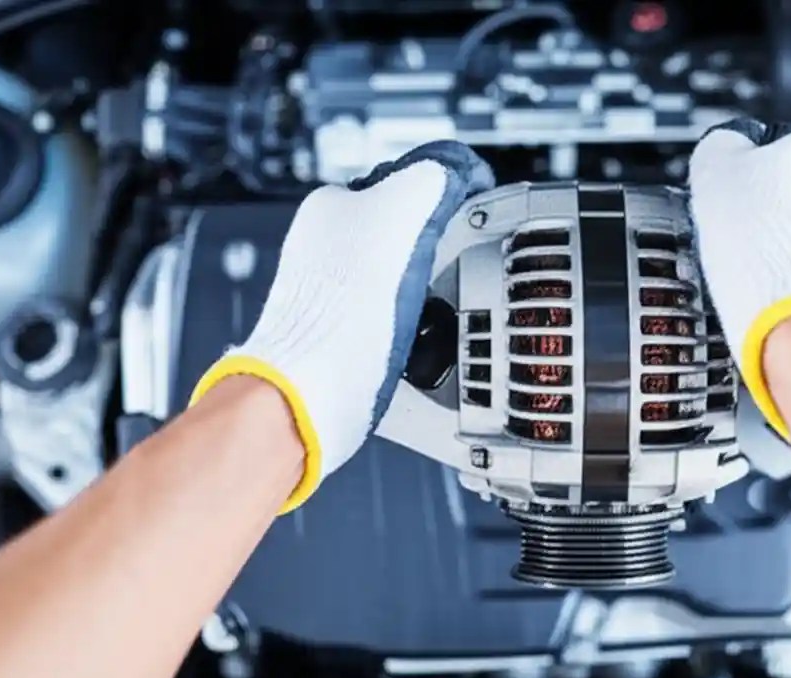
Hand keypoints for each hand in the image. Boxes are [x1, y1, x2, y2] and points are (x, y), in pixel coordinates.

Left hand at [191, 141, 493, 511]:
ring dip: (427, 275)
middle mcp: (326, 242)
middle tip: (464, 247)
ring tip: (441, 291)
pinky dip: (414, 315)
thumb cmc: (345, 315)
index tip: (480, 199)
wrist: (310, 395)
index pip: (409, 172)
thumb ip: (434, 177)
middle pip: (405, 218)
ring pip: (400, 265)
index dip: (454, 183)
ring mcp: (332, 288)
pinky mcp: (342, 331)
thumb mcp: (402, 214)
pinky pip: (392, 309)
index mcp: (334, 204)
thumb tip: (457, 169)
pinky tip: (419, 329)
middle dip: (439, 229)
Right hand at [688, 119, 790, 438]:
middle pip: (788, 196)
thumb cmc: (762, 256)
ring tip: (753, 284)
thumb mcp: (713, 176)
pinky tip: (780, 304)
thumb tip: (724, 147)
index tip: (717, 205)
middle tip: (729, 247)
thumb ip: (719, 149)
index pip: (763, 149)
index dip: (734, 180)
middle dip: (762, 219)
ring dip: (782, 255)